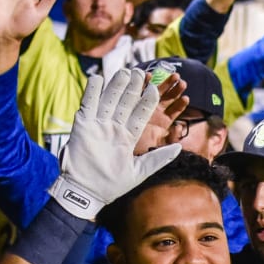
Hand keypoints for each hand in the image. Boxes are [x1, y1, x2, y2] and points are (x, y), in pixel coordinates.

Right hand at [52, 69, 180, 219]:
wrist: (86, 192)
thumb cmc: (112, 185)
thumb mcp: (140, 171)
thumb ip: (159, 159)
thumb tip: (180, 147)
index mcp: (128, 137)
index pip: (140, 114)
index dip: (147, 101)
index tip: (157, 88)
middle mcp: (114, 128)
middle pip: (125, 102)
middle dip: (133, 87)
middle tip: (140, 72)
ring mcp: (98, 125)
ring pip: (109, 99)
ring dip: (116, 85)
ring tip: (124, 71)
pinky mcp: (82, 125)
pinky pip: (88, 104)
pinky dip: (91, 91)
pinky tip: (98, 78)